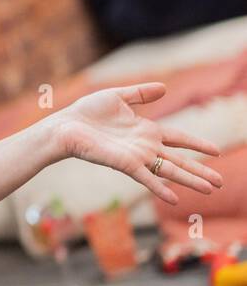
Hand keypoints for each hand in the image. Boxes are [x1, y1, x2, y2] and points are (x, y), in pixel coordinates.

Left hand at [47, 81, 222, 204]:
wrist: (65, 125)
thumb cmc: (87, 112)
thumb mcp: (117, 96)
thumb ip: (140, 93)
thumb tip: (164, 87)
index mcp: (146, 131)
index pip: (179, 138)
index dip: (196, 144)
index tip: (215, 150)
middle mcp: (145, 147)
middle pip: (179, 160)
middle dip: (200, 170)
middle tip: (220, 182)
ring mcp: (137, 157)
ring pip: (169, 170)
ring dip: (190, 180)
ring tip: (210, 189)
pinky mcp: (124, 164)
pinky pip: (146, 177)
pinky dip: (161, 187)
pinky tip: (175, 198)